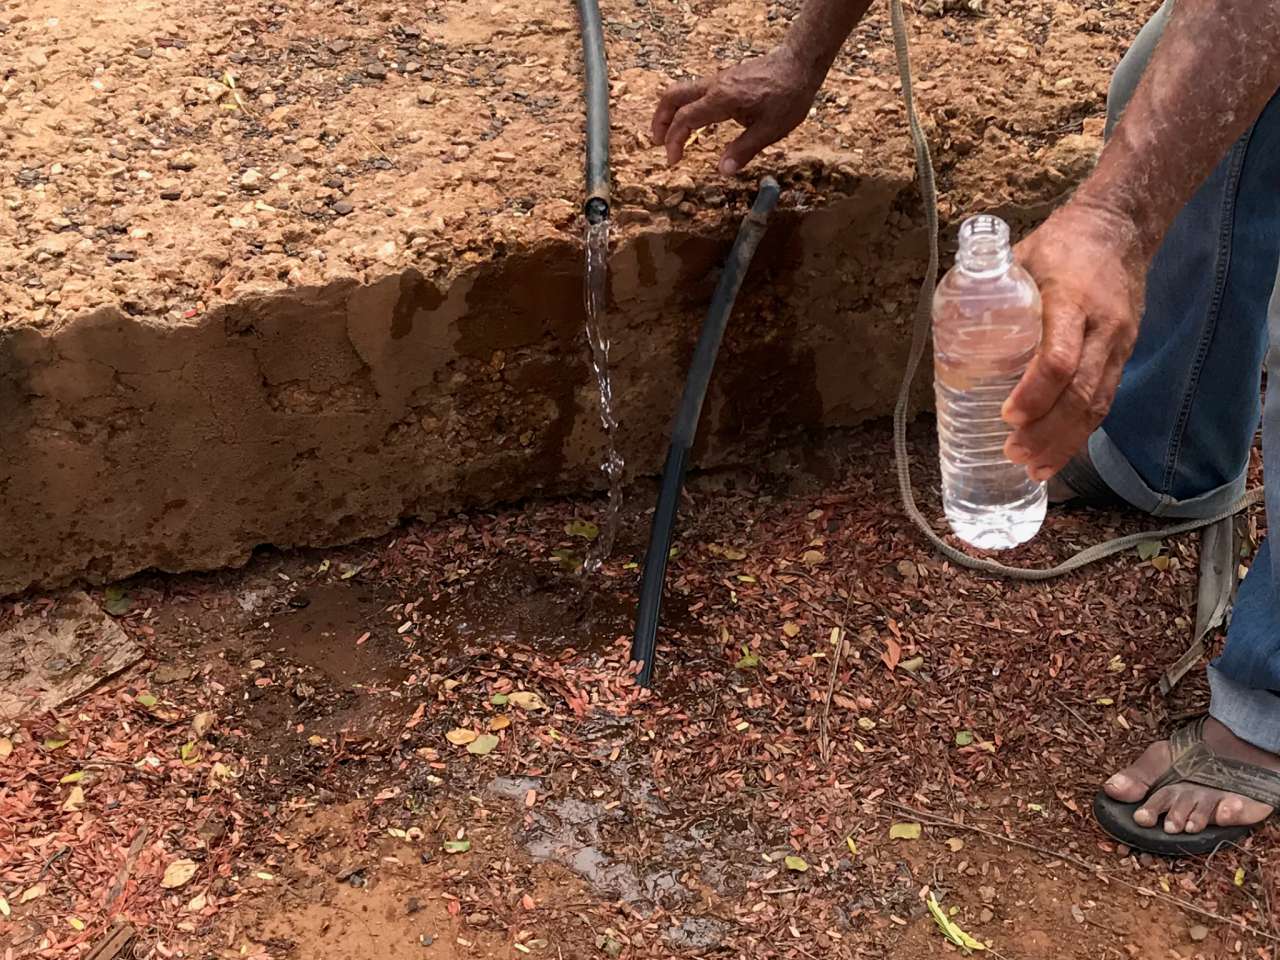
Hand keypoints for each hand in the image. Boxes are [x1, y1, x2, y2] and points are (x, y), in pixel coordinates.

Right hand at [650, 46, 821, 173]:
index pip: (686, 119)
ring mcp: (719, 80)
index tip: (673, 160)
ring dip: (670, 112)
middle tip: (658, 143)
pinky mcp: (725, 80)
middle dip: (660, 120)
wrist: (799, 64)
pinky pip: (696, 91)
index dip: (674, 141)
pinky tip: (694, 122)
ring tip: (670, 134)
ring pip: (682, 91)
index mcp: (722, 99)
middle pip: (672, 97)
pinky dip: (685, 106)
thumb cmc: (788, 95)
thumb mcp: (770, 130)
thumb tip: (723, 172)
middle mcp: (715, 86)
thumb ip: (744, 151)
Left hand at [1003, 201, 1148, 479]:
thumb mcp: (1021, 257)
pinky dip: (1081, 433)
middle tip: (1013, 454)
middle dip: (1047, 432)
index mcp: (1072, 300)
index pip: (1059, 357)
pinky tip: (1057, 454)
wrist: (1121, 228)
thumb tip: (945, 328)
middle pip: (1080, 393)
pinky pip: (1104, 401)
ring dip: (1065, 442)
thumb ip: (988, 291)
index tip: (1006, 416)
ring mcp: (1118, 344)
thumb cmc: (1062, 244)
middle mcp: (1102, 327)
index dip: (1034, 393)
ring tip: (1034, 468)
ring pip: (1097, 404)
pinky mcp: (1123, 355)